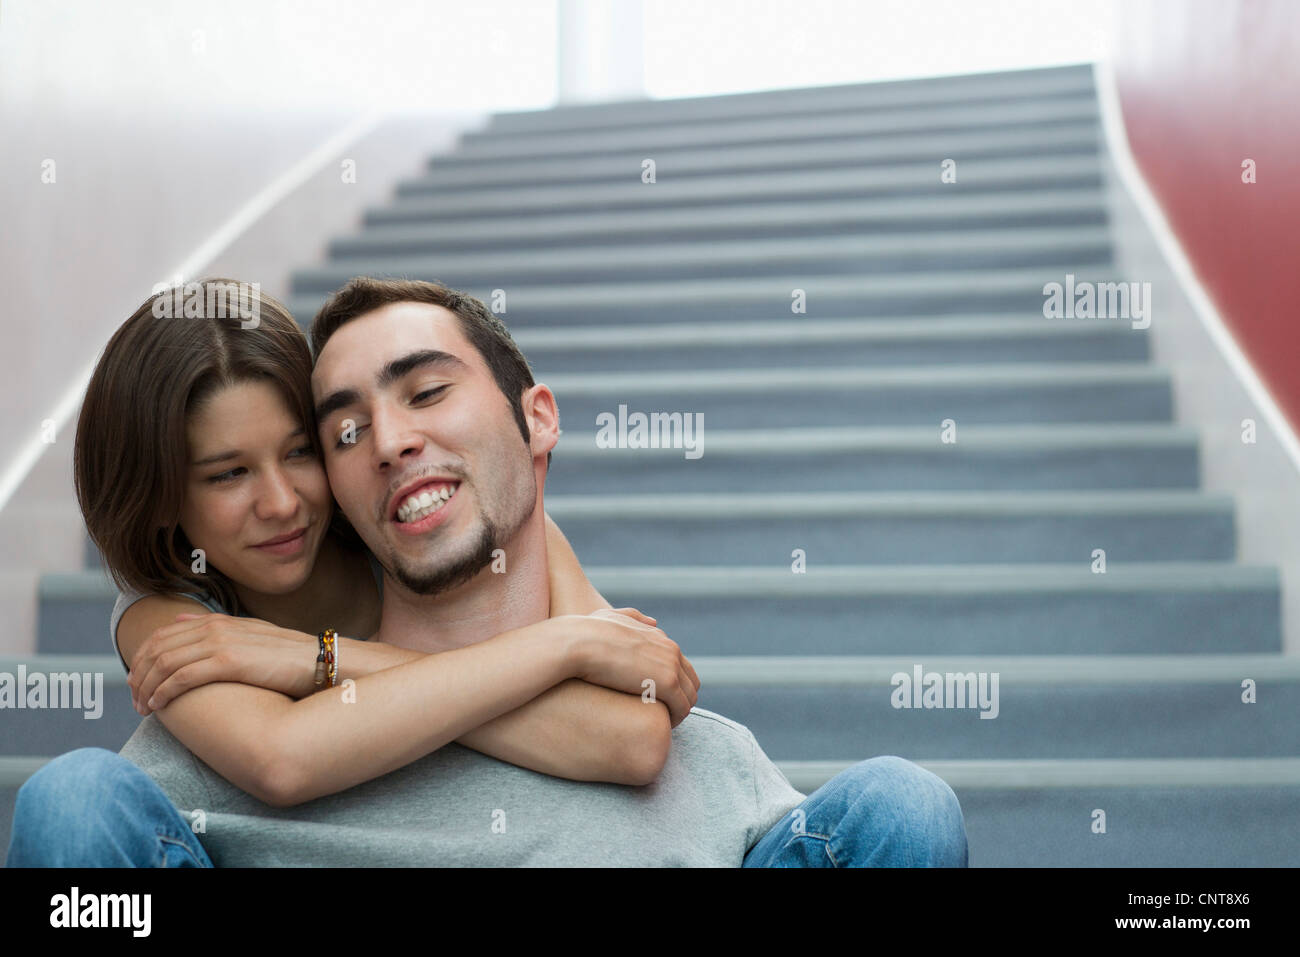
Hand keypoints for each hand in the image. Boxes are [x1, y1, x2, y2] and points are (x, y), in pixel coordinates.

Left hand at [127, 613, 317, 714]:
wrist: (320, 661)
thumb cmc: (289, 657)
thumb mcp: (250, 635)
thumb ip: (215, 626)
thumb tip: (181, 619)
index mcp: (220, 621)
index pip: (164, 634)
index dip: (144, 657)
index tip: (138, 681)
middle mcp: (216, 628)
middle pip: (158, 648)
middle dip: (140, 675)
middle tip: (135, 699)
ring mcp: (221, 643)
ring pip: (165, 663)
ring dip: (147, 688)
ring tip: (143, 708)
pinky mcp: (229, 662)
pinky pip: (182, 677)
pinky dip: (163, 692)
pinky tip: (158, 706)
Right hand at [569, 608, 699, 726]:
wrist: (581, 643)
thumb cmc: (585, 634)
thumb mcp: (610, 617)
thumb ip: (634, 618)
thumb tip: (654, 623)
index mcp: (659, 638)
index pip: (680, 666)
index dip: (672, 686)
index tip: (657, 700)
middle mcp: (671, 650)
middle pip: (690, 683)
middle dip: (679, 700)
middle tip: (662, 716)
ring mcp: (672, 666)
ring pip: (689, 698)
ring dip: (678, 712)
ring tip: (660, 725)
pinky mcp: (668, 683)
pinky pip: (682, 708)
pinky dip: (675, 720)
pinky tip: (659, 727)